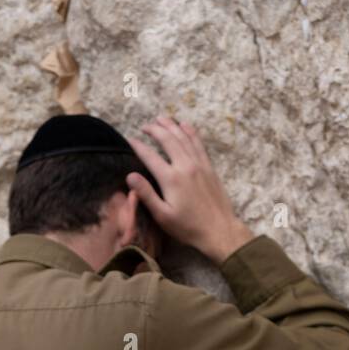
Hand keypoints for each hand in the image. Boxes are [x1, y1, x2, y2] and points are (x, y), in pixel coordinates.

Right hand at [126, 116, 253, 264]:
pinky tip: (183, 124)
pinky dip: (189, 131)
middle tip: (144, 126)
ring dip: (171, 125)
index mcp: (171, 179)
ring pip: (183, 137)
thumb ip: (146, 194)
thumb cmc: (188, 227)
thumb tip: (130, 175)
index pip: (149, 156)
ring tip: (160, 119)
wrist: (219, 230)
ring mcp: (198, 164)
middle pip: (167, 139)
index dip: (138, 146)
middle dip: (154, 130)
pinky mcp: (208, 166)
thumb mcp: (163, 216)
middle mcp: (184, 165)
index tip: (129, 140)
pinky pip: (198, 142)